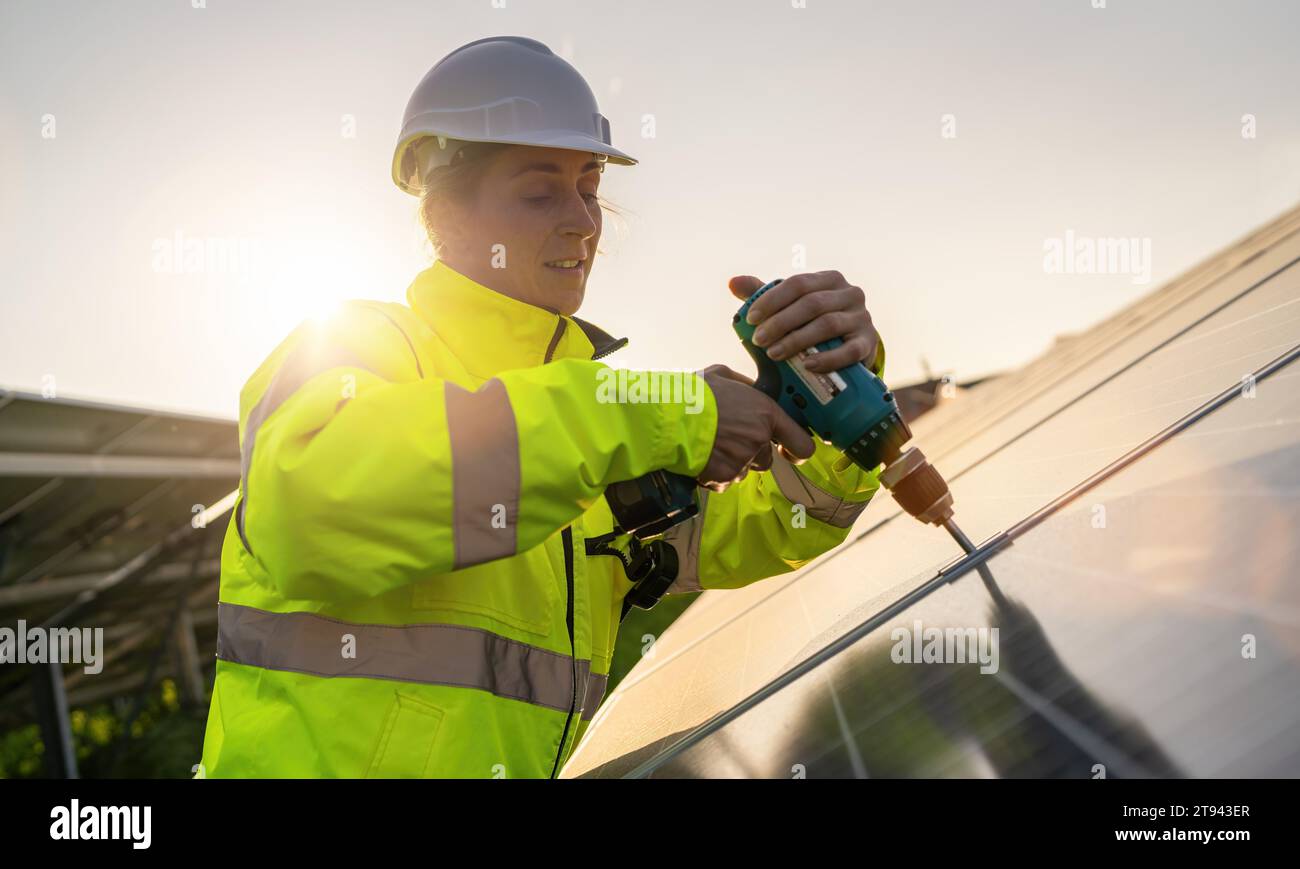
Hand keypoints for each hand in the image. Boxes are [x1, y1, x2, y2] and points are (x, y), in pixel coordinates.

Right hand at [695, 364, 814, 492]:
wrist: (668, 417)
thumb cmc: (694, 394)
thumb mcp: (723, 375)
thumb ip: (745, 387)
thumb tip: (751, 390)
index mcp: (766, 414)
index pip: (802, 444)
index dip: (797, 451)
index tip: (789, 451)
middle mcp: (759, 440)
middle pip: (766, 459)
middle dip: (750, 453)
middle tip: (728, 440)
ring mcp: (743, 460)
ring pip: (744, 470)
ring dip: (732, 463)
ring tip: (710, 446)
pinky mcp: (725, 477)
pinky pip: (725, 481)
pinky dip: (715, 474)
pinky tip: (702, 457)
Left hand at [729, 271, 878, 372]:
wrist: (852, 349)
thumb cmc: (815, 323)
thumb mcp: (793, 307)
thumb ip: (765, 295)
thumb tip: (733, 282)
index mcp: (829, 280)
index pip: (798, 283)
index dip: (772, 299)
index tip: (750, 318)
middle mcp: (850, 293)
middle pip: (811, 303)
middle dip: (781, 322)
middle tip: (759, 340)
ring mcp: (862, 318)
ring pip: (828, 324)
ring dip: (798, 340)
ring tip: (775, 354)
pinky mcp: (869, 343)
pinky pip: (849, 350)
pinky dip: (828, 359)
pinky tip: (808, 366)